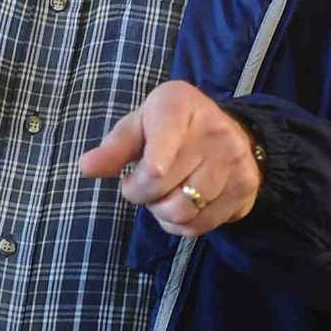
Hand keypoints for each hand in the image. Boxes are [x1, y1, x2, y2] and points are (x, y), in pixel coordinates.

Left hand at [78, 81, 261, 236]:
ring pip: (182, 210)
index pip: (164, 145)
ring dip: (161, 211)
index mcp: (179, 105)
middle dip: (140, 193)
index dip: (150, 169)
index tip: (144, 174)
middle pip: (161, 185)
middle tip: (140, 184)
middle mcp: (214, 130)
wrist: (226, 131)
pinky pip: (201, 226)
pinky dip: (180, 225)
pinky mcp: (245, 189)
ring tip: (163, 193)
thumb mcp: (138, 126)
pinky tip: (180, 205)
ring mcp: (234, 161)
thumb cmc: (168, 127)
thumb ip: (113, 147)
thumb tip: (85, 168)